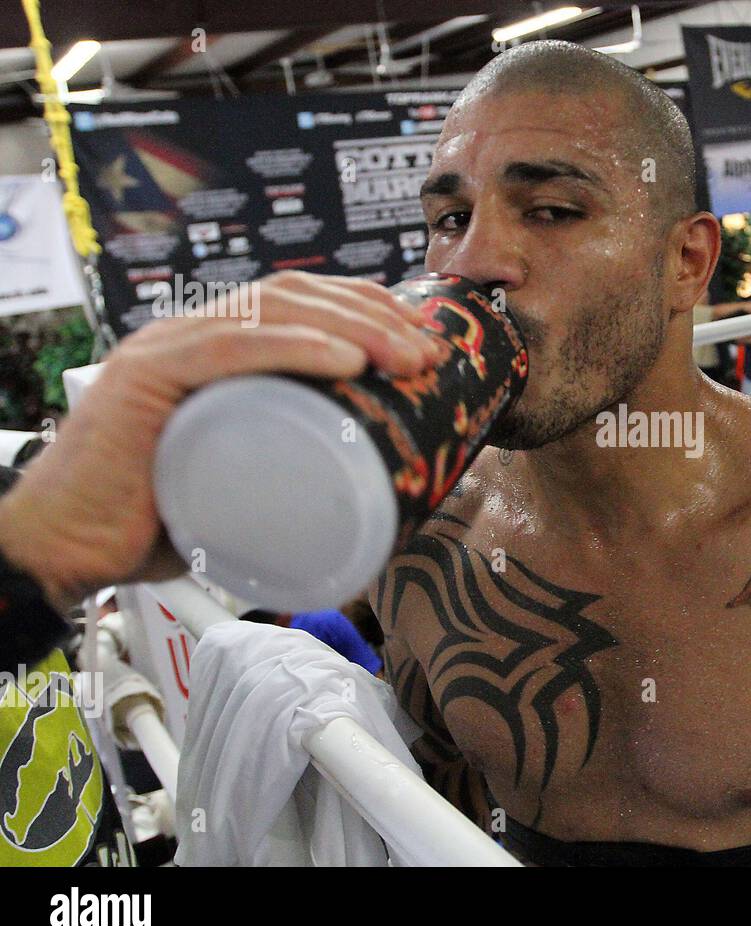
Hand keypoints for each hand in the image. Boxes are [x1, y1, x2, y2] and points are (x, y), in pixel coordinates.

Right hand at [0, 272, 437, 608]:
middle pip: (296, 297)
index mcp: (214, 347)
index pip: (300, 300)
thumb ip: (288, 470)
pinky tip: (346, 359)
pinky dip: (294, 349)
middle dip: (374, 316)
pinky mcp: (145, 378)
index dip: (367, 306)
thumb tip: (367, 496)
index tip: (422, 336)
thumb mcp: (240, 480)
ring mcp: (166, 349)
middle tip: (429, 353)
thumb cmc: (153, 519)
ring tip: (406, 357)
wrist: (65, 547)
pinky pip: (229, 349)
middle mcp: (190, 334)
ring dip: (352, 328)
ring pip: (272, 311)